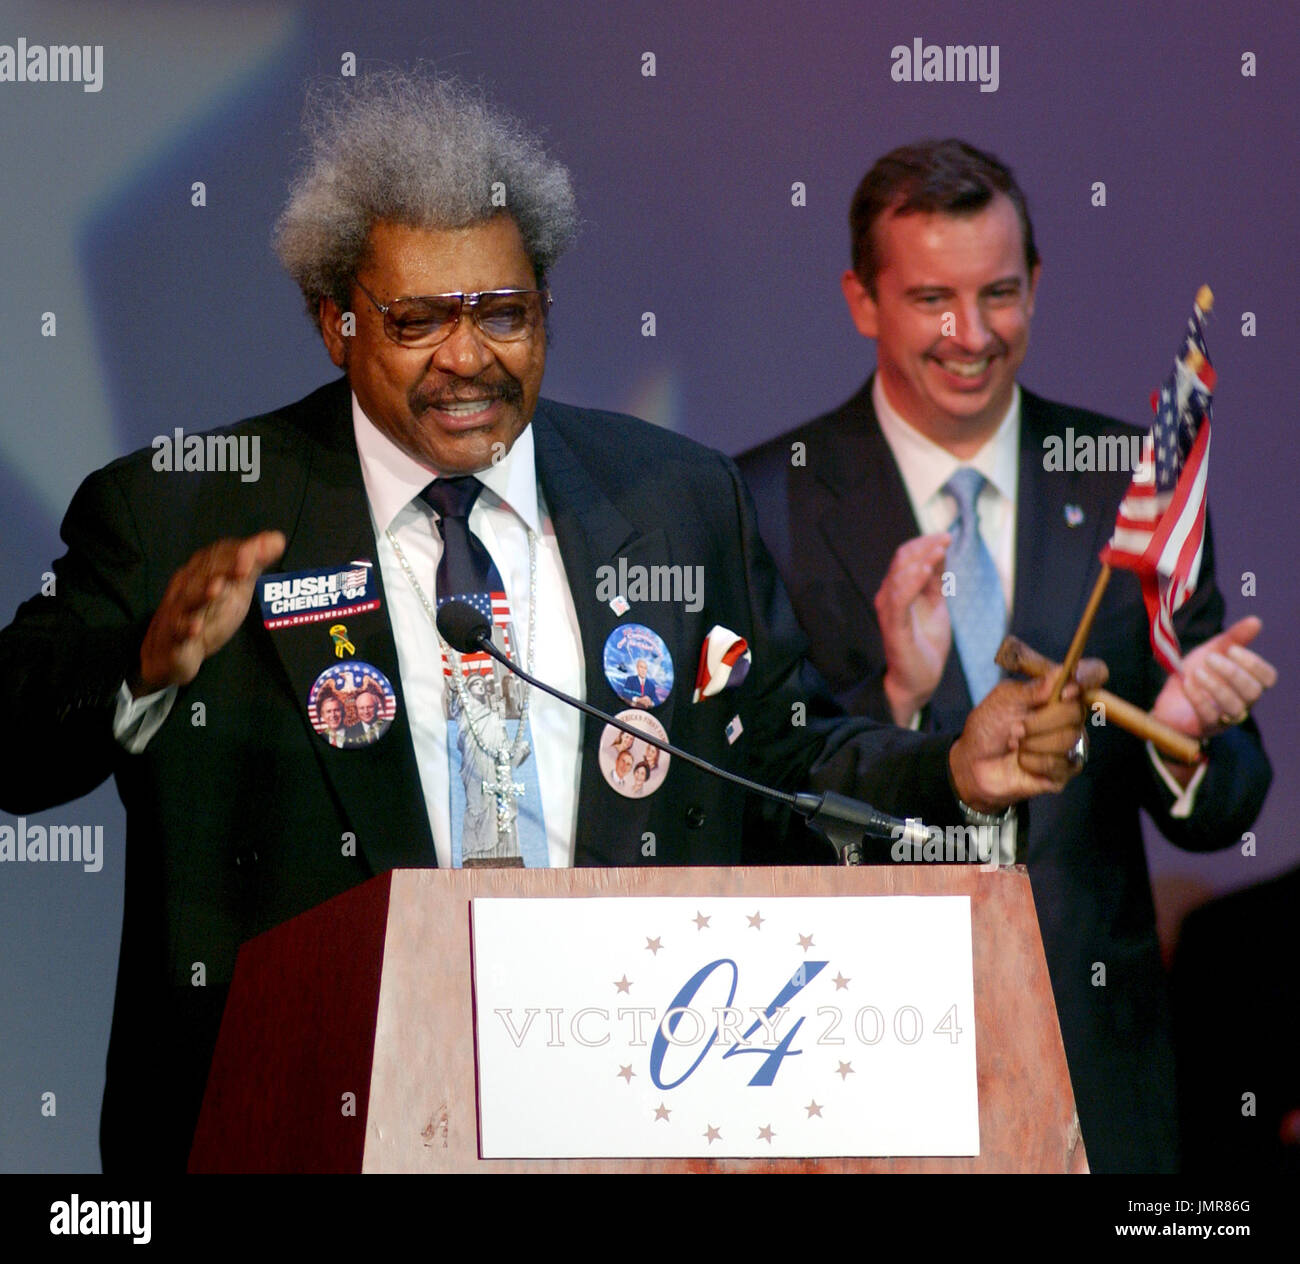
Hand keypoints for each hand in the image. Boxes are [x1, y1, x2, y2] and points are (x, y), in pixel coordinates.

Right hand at [133, 532, 285, 694]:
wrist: (171, 651)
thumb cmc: (208, 613)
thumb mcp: (235, 588)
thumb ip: (254, 565)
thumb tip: (277, 538)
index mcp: (202, 572)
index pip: (218, 554)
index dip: (239, 551)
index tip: (262, 548)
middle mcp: (188, 587)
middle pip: (204, 573)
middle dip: (225, 568)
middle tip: (247, 567)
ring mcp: (179, 612)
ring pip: (188, 599)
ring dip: (202, 593)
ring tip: (217, 588)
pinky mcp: (175, 639)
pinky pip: (178, 631)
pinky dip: (186, 628)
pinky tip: (196, 628)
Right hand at [874, 532, 951, 724]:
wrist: (918, 681)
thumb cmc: (925, 645)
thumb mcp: (936, 606)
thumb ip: (935, 582)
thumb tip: (940, 553)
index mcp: (898, 591)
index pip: (905, 557)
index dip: (924, 543)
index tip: (947, 536)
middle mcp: (888, 597)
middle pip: (901, 560)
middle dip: (925, 546)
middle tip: (946, 538)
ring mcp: (889, 611)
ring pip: (899, 575)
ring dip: (921, 559)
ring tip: (940, 550)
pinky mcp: (893, 626)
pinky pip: (900, 598)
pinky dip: (913, 581)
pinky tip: (928, 569)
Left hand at [949, 659, 1107, 812]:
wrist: (974, 762)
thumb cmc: (989, 726)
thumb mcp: (1003, 700)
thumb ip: (1032, 688)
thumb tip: (1062, 673)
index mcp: (1058, 692)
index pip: (1093, 674)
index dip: (1089, 677)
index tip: (1067, 690)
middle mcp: (1071, 716)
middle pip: (1076, 711)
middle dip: (1039, 721)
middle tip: (1015, 727)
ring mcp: (1072, 743)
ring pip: (1066, 739)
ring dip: (1031, 742)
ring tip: (1015, 743)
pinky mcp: (1065, 770)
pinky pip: (1056, 763)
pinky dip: (1030, 761)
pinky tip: (1021, 761)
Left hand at [1151, 617, 1276, 741]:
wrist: (1168, 701)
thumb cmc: (1197, 675)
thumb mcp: (1212, 651)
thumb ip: (1234, 638)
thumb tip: (1256, 621)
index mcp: (1248, 684)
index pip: (1268, 678)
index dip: (1254, 663)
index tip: (1232, 649)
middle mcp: (1242, 703)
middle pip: (1253, 692)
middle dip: (1233, 673)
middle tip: (1210, 658)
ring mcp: (1224, 718)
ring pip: (1234, 707)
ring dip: (1217, 687)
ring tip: (1197, 671)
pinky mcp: (1203, 727)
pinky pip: (1208, 716)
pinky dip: (1198, 698)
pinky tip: (1186, 684)